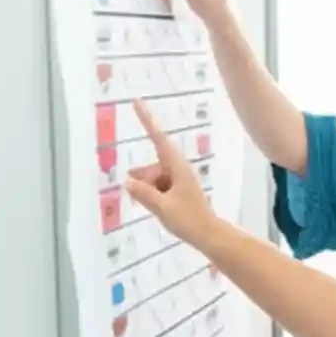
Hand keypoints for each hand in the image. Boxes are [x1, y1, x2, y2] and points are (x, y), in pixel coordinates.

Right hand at [125, 100, 221, 246]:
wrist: (207, 234)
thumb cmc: (189, 219)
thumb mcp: (163, 208)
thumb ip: (144, 193)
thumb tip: (127, 181)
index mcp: (177, 167)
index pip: (159, 139)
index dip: (147, 120)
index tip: (137, 102)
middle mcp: (177, 169)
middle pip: (150, 167)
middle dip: (144, 181)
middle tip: (151, 201)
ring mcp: (176, 179)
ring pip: (151, 178)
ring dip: (147, 190)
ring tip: (158, 207)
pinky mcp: (176, 188)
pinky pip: (156, 186)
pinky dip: (152, 195)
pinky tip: (158, 208)